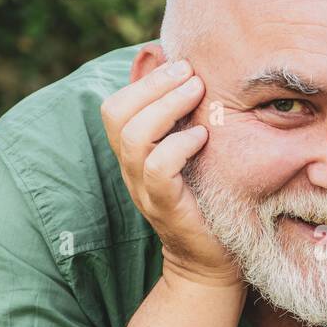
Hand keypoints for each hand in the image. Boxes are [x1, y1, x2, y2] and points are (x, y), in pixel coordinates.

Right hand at [99, 47, 238, 286]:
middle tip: (190, 72)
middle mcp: (132, 169)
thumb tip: (189, 76)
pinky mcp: (165, 206)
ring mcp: (144, 189)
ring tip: (198, 93)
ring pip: (134, 137)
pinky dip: (179, 146)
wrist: (211, 263)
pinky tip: (202, 137)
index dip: (144, 80)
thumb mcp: (194, 154)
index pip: (115, 106)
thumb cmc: (208, 201)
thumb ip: (185, 121)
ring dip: (167, 107)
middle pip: (115, 113)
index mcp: (135, 153)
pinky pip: (157, 168)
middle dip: (154, 84)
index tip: (180, 63)